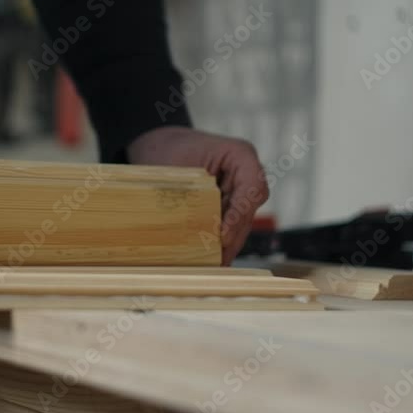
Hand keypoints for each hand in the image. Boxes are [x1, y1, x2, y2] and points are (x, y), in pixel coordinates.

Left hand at [127, 126, 268, 264]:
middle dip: (235, 236)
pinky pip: (229, 225)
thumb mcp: (176, 169)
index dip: (240, 214)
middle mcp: (246, 174)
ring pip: (242, 222)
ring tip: (216, 266)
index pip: (251, 188)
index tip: (223, 235)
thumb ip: (187, 194)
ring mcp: (239, 190)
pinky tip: (213, 261)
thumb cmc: (168, 150)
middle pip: (249, 209)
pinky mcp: (229, 205)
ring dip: (229, 244)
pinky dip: (221, 242)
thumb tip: (185, 229)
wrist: (161, 146)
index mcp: (240, 155)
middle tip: (219, 260)